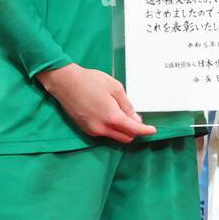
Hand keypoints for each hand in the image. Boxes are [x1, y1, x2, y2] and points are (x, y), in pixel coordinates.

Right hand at [37, 63, 156, 142]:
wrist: (66, 82)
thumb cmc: (91, 81)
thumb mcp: (115, 88)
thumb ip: (127, 106)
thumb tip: (135, 118)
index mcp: (112, 117)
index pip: (134, 130)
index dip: (145, 131)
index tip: (153, 130)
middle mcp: (102, 128)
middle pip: (125, 137)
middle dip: (134, 131)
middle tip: (137, 120)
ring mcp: (92, 130)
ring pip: (114, 137)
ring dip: (122, 131)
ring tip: (123, 115)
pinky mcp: (85, 129)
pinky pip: (103, 133)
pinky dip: (111, 128)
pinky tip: (110, 116)